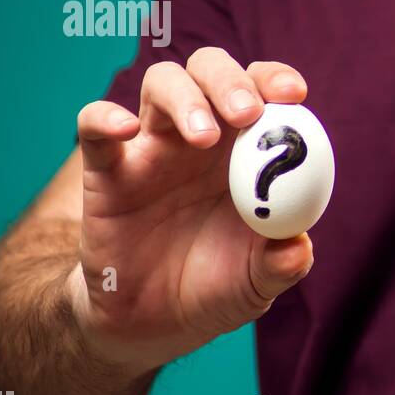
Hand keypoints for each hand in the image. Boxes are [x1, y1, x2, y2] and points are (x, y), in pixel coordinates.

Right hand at [68, 48, 314, 371]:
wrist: (155, 323)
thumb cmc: (216, 287)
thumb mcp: (258, 283)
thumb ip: (281, 264)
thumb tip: (299, 247)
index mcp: (246, 150)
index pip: (262, 92)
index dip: (275, 81)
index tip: (293, 94)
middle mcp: (201, 136)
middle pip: (212, 71)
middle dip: (231, 81)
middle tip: (248, 113)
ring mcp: (153, 148)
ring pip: (163, 83)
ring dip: (186, 97)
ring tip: (204, 137)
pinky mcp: (108, 171)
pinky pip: (95, 127)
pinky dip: (105, 117)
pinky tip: (125, 128)